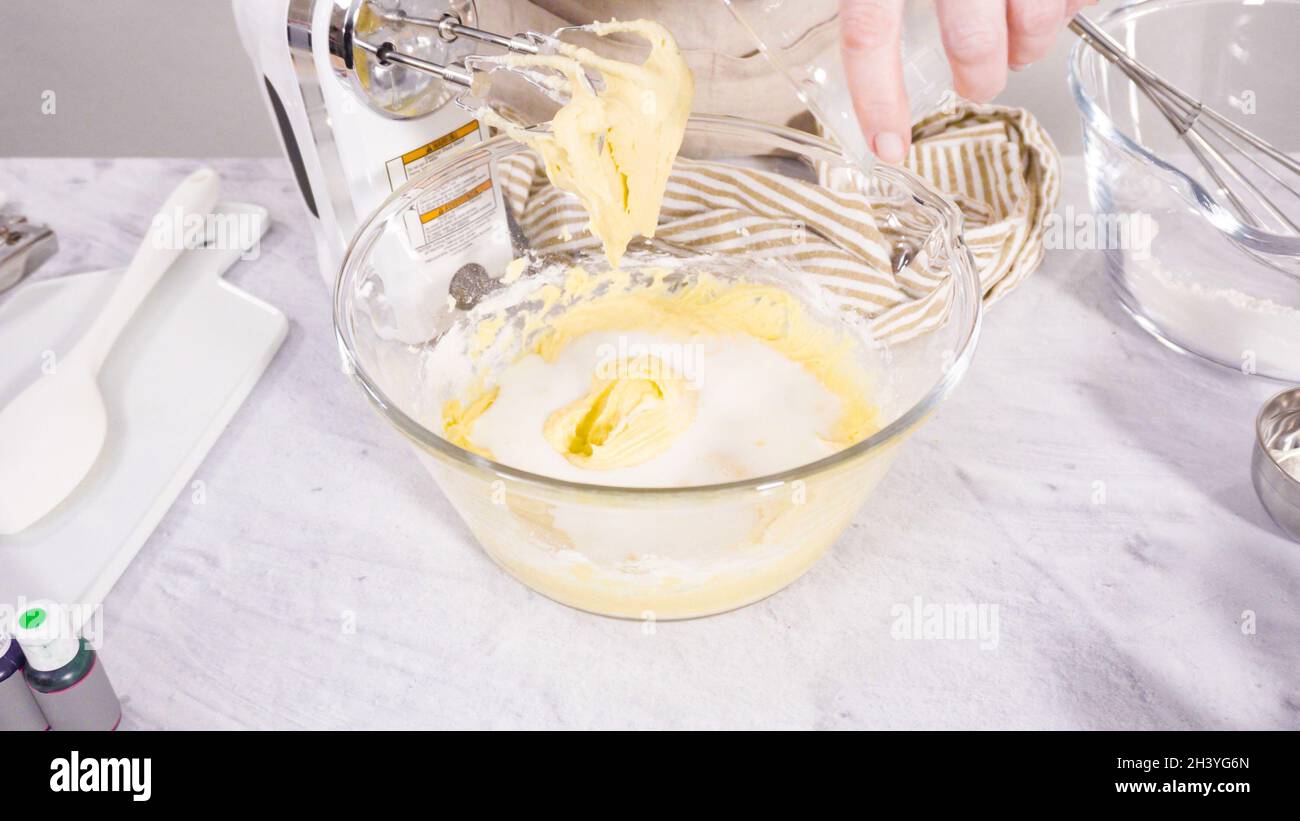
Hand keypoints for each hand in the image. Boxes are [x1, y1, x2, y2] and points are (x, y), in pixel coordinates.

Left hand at [840, 0, 1096, 163]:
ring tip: (1024, 39)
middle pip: (972, 40)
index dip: (878, 96)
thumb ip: (877, 1)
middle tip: (978, 83)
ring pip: (1035, 18)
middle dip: (982, 76)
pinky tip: (1063, 5)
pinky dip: (1076, 7)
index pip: (869, 33)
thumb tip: (869, 39)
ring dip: (1033, 42)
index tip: (888, 148)